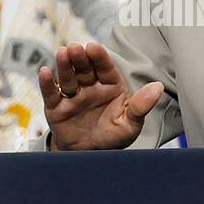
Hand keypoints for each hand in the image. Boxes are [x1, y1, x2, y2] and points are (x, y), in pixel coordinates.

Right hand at [37, 41, 164, 150]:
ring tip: (61, 53)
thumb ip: (141, 105)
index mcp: (110, 87)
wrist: (91, 157)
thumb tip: (158, 87)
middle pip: (84, 69)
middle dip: (79, 58)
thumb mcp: (130, 124)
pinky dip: (47, 83)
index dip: (99, 57)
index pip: (105, 68)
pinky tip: (45, 72)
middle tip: (75, 48)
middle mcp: (90, 87)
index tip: (93, 47)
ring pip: (68, 77)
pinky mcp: (56, 108)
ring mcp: (73, 96)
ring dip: (64, 65)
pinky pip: (51, 94)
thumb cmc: (113, 137)